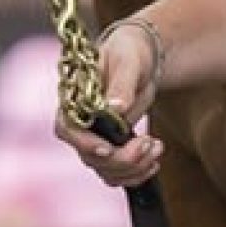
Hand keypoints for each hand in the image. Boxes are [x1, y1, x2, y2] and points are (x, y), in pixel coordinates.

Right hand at [53, 18, 165, 187]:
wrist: (141, 58)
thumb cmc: (129, 52)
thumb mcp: (128, 61)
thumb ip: (122, 84)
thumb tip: (115, 108)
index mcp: (76, 99)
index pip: (68, 128)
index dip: (84, 143)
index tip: (108, 149)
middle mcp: (81, 123)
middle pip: (90, 156)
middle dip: (121, 158)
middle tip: (149, 143)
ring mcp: (96, 139)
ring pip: (105, 170)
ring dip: (133, 168)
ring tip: (157, 148)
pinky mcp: (112, 149)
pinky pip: (118, 173)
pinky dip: (137, 174)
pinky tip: (154, 161)